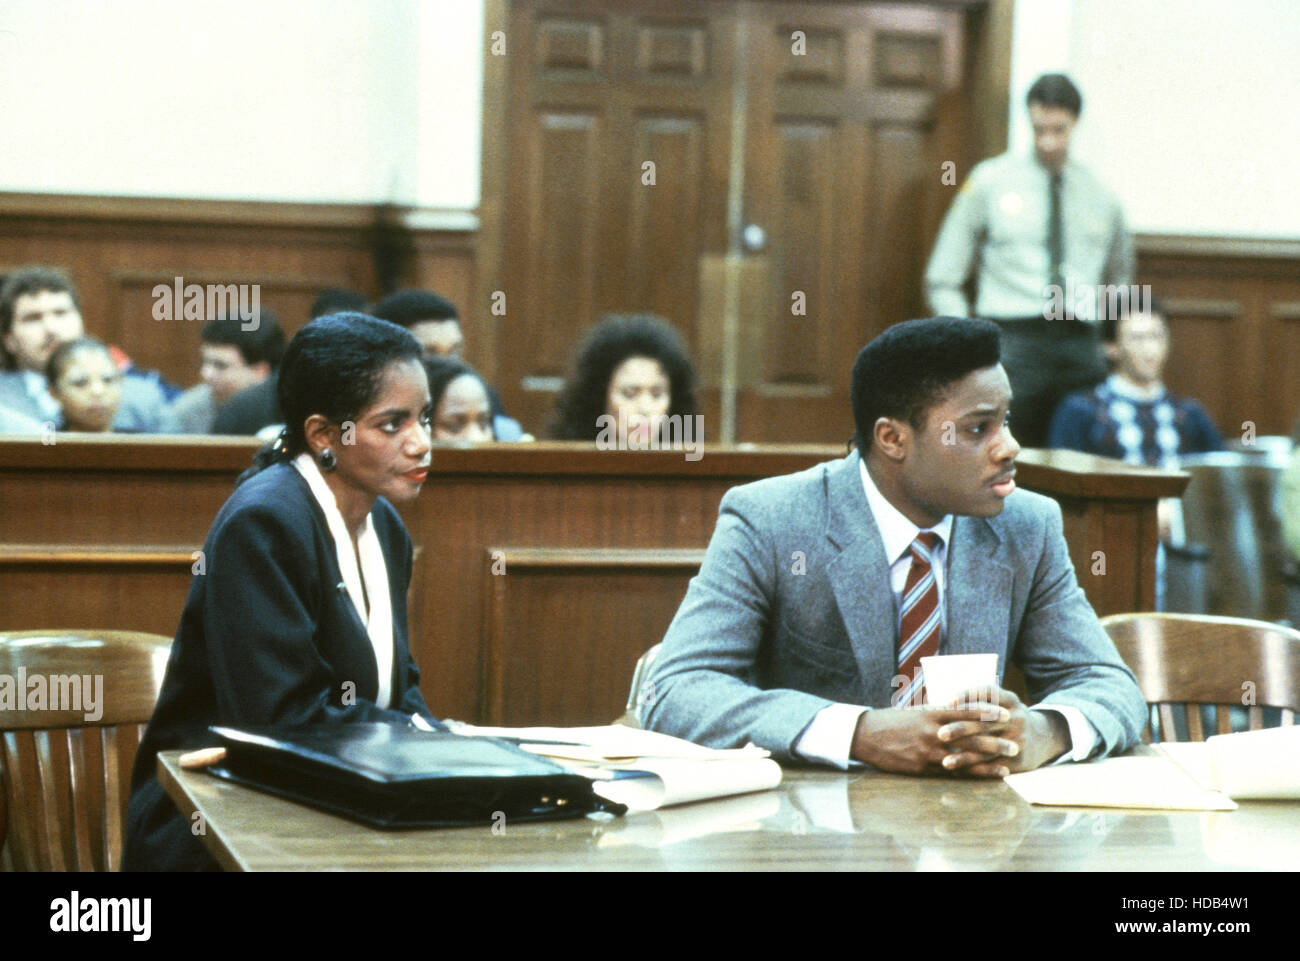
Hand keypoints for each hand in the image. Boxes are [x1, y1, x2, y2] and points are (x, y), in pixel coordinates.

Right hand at [850, 703, 1014, 775]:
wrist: (866, 735)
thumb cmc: (891, 721)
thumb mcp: (915, 711)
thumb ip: (937, 713)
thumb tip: (957, 709)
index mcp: (932, 713)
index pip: (965, 710)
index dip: (986, 711)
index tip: (1004, 713)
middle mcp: (933, 731)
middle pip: (970, 736)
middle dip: (996, 741)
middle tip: (1016, 743)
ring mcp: (928, 751)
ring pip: (964, 757)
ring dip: (989, 761)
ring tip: (1008, 764)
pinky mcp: (922, 767)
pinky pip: (950, 772)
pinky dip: (970, 774)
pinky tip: (983, 777)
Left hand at [932, 688, 1069, 774]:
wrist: (1043, 737)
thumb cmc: (1006, 717)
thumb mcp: (1001, 703)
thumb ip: (977, 701)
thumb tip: (939, 703)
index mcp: (1010, 700)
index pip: (988, 692)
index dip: (968, 696)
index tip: (947, 702)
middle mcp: (1016, 717)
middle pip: (986, 722)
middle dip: (961, 729)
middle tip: (939, 733)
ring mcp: (1019, 738)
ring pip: (988, 748)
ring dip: (965, 756)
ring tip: (945, 761)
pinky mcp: (1020, 758)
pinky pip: (995, 764)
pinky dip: (976, 768)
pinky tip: (961, 773)